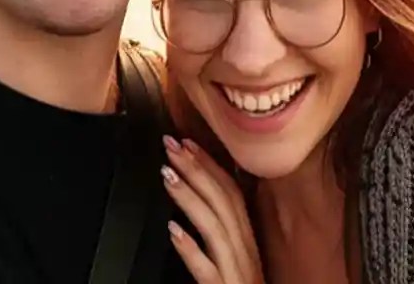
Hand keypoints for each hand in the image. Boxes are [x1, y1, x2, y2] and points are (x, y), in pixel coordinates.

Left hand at [162, 136, 263, 283]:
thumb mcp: (235, 259)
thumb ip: (222, 234)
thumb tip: (200, 204)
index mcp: (246, 240)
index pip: (231, 193)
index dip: (210, 165)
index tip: (187, 142)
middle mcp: (245, 251)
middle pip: (223, 202)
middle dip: (196, 170)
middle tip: (170, 145)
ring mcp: (236, 272)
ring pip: (214, 228)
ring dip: (190, 199)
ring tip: (167, 176)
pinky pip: (207, 270)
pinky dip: (191, 249)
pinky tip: (173, 232)